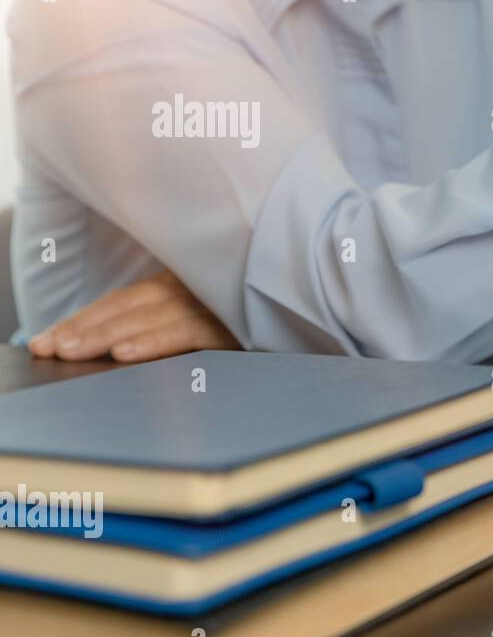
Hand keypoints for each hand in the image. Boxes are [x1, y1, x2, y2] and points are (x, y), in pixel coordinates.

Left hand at [27, 270, 239, 362]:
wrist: (301, 301)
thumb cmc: (250, 312)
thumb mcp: (207, 311)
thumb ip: (169, 320)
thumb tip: (118, 343)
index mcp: (181, 282)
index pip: (121, 301)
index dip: (83, 319)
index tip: (46, 340)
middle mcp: (191, 287)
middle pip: (126, 307)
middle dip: (82, 329)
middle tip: (47, 348)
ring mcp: (210, 303)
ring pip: (147, 318)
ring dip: (105, 335)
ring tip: (72, 351)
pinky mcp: (229, 324)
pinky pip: (184, 333)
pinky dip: (154, 342)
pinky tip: (126, 354)